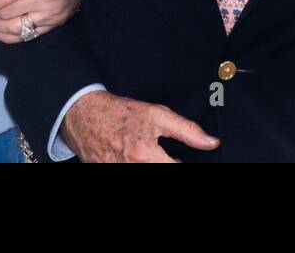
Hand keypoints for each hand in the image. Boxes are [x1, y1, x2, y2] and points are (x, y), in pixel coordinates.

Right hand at [61, 90, 218, 162]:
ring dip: (154, 167)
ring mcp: (117, 172)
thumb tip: (211, 143)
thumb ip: (187, 131)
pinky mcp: (107, 175)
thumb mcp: (157, 114)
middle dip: (166, 164)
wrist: (83, 115)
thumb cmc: (120, 113)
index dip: (183, 166)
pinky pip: (129, 175)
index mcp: (144, 153)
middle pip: (161, 173)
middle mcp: (129, 168)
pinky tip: (141, 161)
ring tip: (152, 157)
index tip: (183, 160)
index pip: (176, 170)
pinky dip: (138, 166)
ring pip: (145, 182)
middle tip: (168, 158)